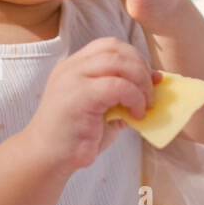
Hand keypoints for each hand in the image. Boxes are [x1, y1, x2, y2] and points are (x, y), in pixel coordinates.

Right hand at [27, 37, 161, 170]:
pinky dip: (134, 97)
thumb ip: (125, 94)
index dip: (134, 57)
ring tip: (146, 104)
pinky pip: (117, 85)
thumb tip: (156, 80)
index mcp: (75, 66)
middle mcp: (72, 67)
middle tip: (150, 93)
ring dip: (141, 81)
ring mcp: (73, 78)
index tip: (148, 78)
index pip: (109, 45)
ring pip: (118, 62)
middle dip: (141, 67)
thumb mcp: (106, 110)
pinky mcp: (79, 95)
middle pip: (116, 49)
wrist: (47, 158)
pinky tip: (136, 114)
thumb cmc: (77, 137)